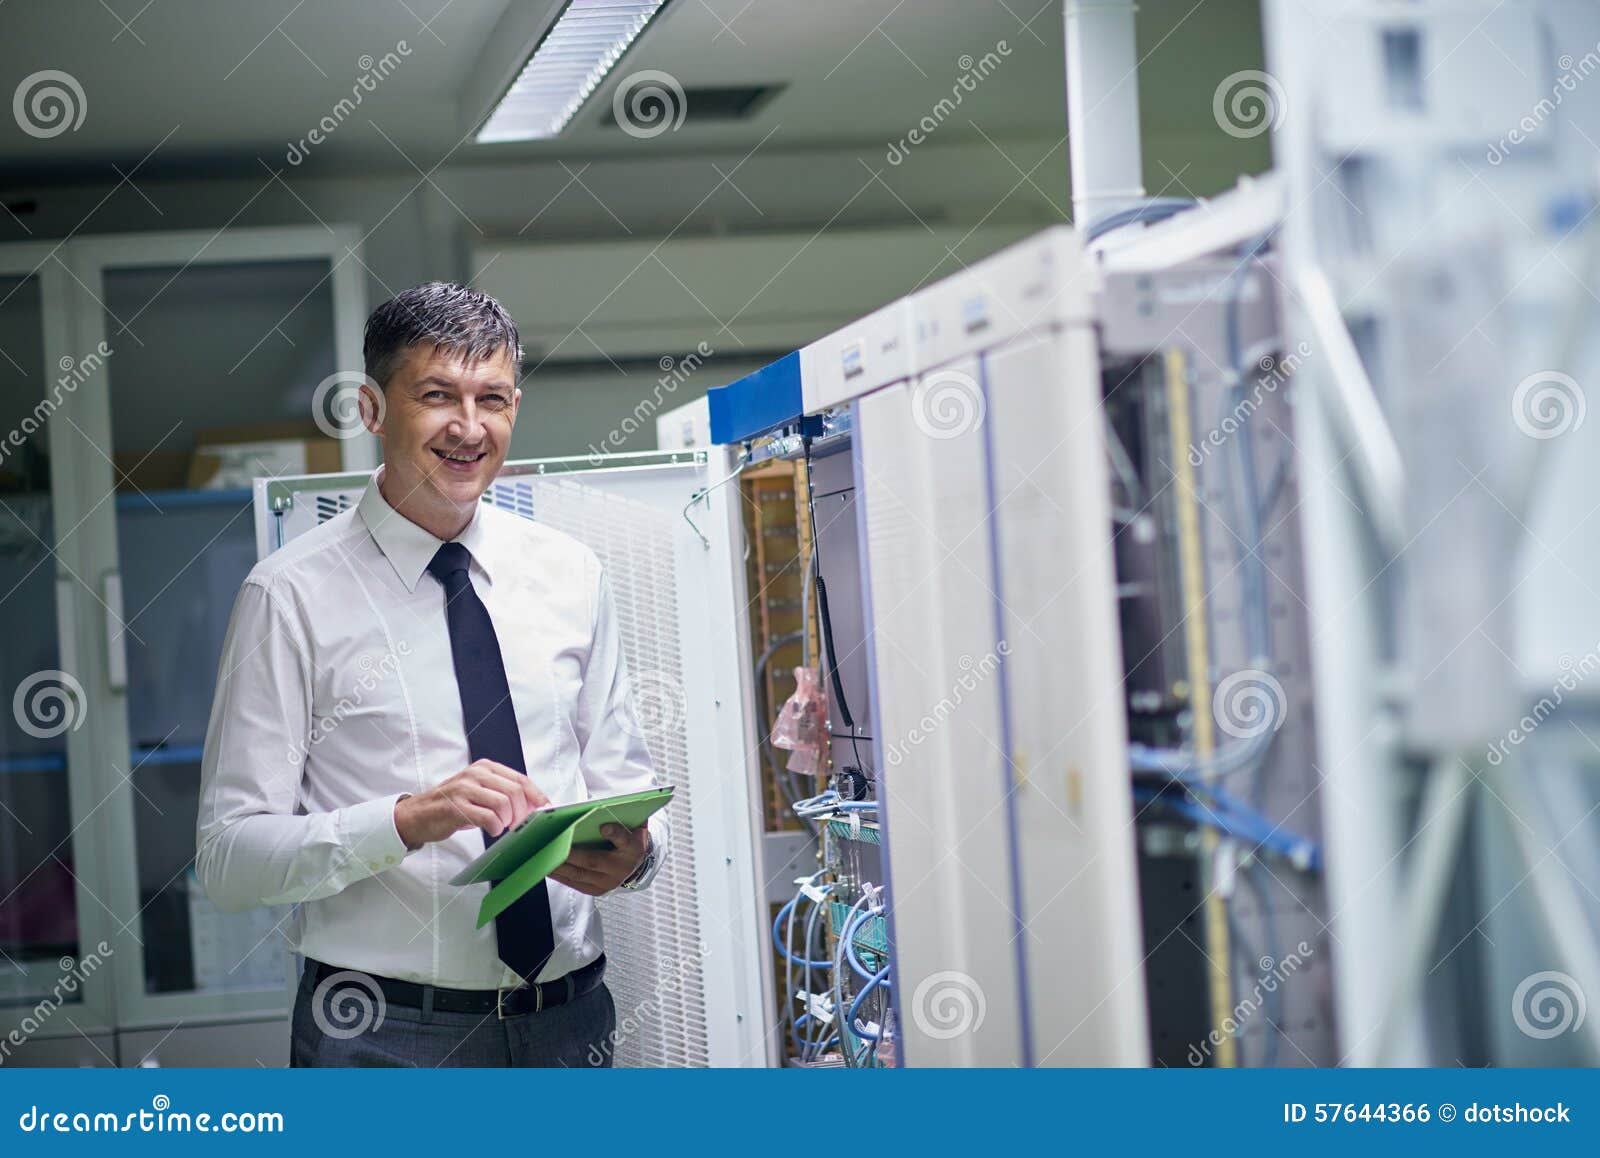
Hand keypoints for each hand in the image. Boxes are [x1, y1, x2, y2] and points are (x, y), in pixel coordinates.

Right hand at [393, 759, 549, 848]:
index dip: (537, 796)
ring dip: (508, 821)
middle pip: (515, 792)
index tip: (547, 810)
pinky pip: (487, 818)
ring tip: (501, 827)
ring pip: (503, 804)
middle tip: (518, 825)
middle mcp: (475, 773)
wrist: (418, 814)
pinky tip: (492, 830)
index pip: (520, 779)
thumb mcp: (479, 791)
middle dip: (522, 813)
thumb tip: (535, 805)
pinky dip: (495, 827)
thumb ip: (503, 793)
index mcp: (485, 767)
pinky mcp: (456, 807)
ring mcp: (464, 789)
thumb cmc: (454, 805)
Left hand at [548, 823, 650, 895]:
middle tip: (555, 845)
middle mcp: (621, 867)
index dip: (614, 833)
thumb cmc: (628, 840)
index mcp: (633, 847)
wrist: (635, 864)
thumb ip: (621, 816)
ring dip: (560, 866)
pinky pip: (575, 883)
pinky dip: (560, 876)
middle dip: (572, 854)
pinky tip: (548, 868)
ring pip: (580, 874)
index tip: (603, 827)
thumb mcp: (633, 826)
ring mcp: (608, 881)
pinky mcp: (597, 890)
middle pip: (594, 861)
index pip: (624, 839)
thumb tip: (598, 807)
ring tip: (545, 857)